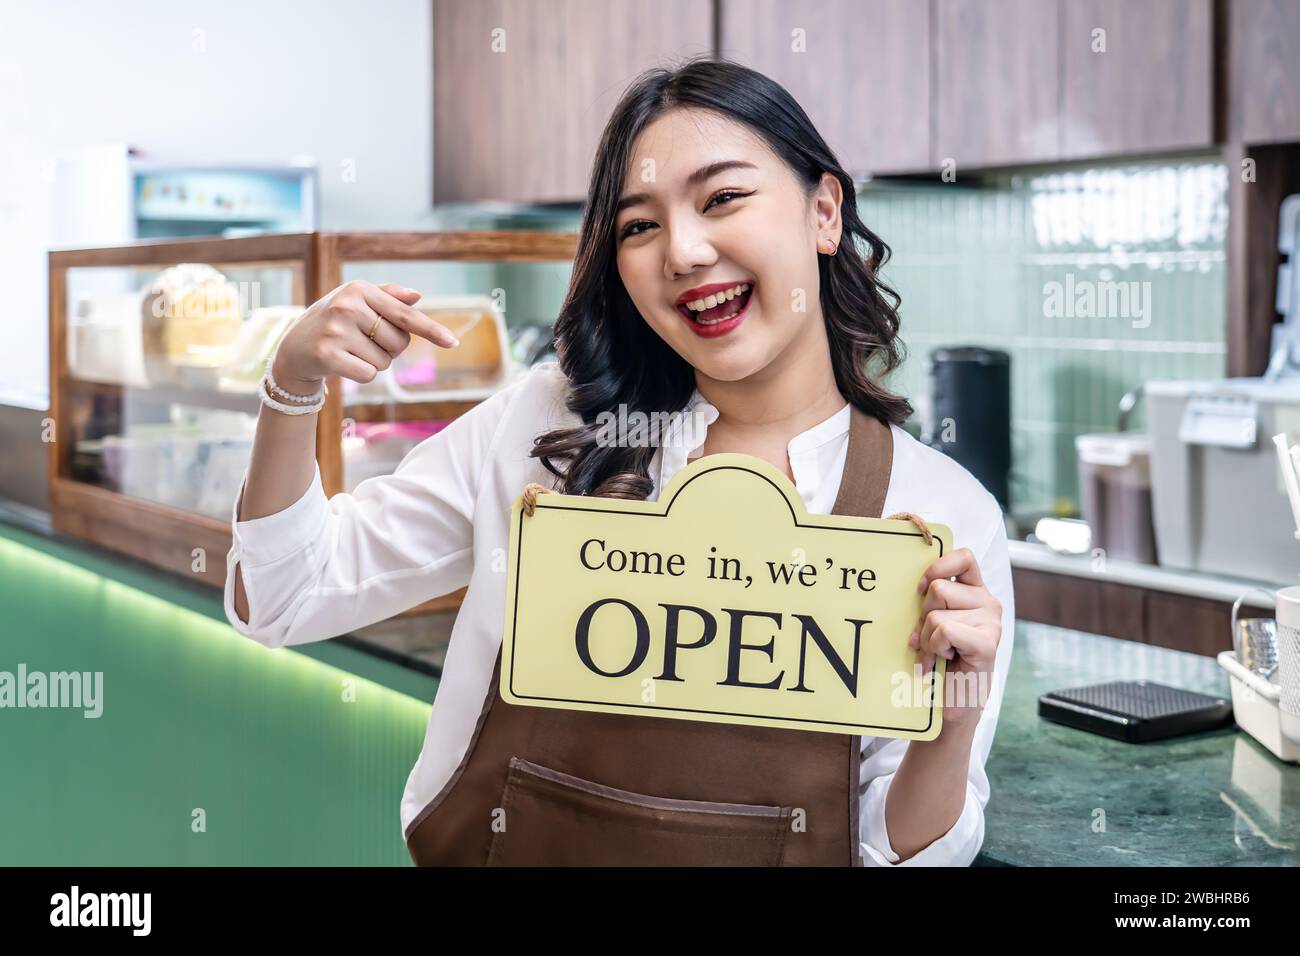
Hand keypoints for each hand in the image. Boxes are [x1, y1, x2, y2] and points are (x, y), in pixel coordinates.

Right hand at [270, 280, 459, 392]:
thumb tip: (417, 296)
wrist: (294, 348)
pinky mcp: (327, 355)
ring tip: (350, 351)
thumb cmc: (334, 322)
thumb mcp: (357, 302)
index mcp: (359, 289)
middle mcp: (347, 305)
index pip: (405, 314)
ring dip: (373, 362)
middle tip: (362, 341)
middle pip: (399, 342)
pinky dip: (361, 374)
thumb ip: (389, 297)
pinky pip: (368, 374)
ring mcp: (336, 330)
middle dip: (388, 349)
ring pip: (384, 361)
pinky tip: (343, 363)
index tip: (453, 343)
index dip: (432, 330)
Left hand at [906, 547, 1002, 726]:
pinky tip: (944, 660)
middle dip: (922, 617)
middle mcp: (988, 603)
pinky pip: (945, 631)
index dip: (938, 567)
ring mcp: (992, 623)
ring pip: (937, 614)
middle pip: (938, 589)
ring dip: (927, 638)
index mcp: (976, 592)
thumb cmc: (941, 660)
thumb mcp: (933, 622)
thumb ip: (931, 600)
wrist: (952, 704)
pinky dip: (935, 648)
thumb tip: (914, 584)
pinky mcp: (988, 644)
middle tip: (929, 640)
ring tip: (937, 654)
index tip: (921, 589)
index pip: (963, 558)